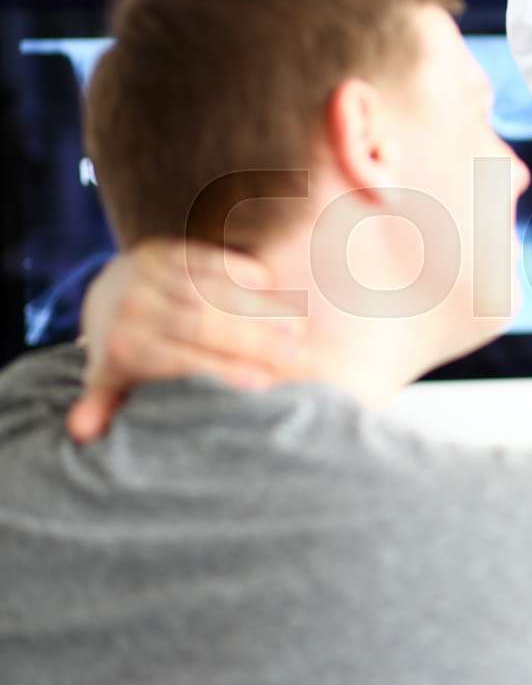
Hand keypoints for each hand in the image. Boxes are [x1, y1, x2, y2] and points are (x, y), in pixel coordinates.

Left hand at [67, 240, 305, 442]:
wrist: (107, 288)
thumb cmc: (126, 349)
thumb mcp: (111, 381)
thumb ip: (103, 405)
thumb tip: (81, 434)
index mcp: (122, 345)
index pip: (177, 359)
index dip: (221, 370)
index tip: (263, 384)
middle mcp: (132, 305)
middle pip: (200, 322)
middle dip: (253, 338)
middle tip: (296, 355)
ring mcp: (148, 273)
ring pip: (213, 290)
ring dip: (260, 306)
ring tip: (297, 327)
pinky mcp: (166, 249)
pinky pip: (211, 259)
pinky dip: (245, 272)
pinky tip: (275, 290)